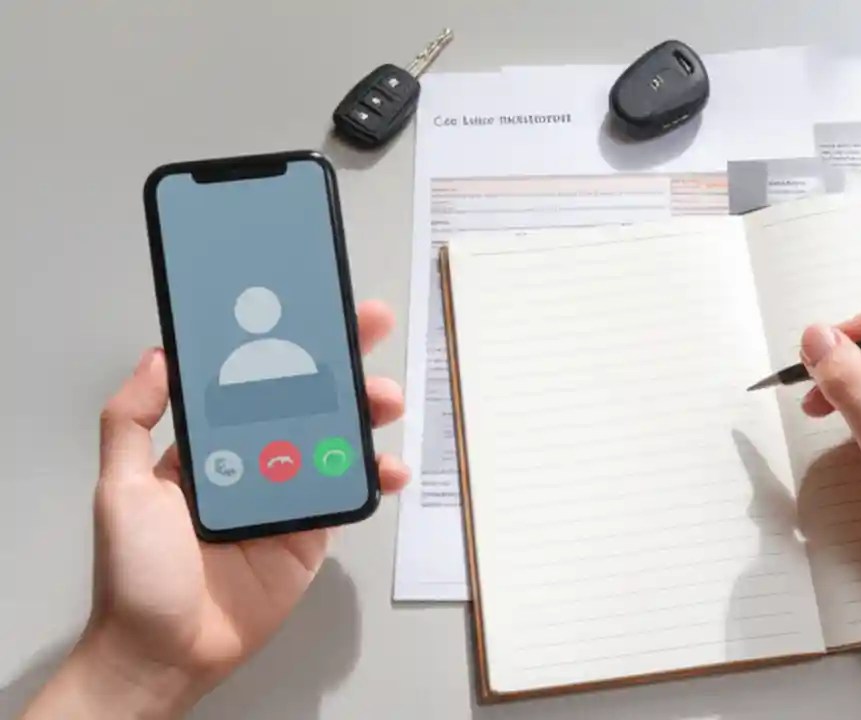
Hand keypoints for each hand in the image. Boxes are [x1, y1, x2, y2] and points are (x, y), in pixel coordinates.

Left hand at [25, 301, 407, 718]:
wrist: (167, 653)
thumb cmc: (136, 572)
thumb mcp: (118, 489)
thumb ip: (131, 422)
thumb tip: (158, 355)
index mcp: (209, 442)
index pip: (250, 376)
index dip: (281, 338)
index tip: (306, 303)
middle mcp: (253, 458)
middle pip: (304, 397)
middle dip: (339, 358)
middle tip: (368, 324)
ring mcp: (288, 492)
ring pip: (336, 438)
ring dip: (366, 411)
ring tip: (384, 399)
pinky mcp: (313, 530)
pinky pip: (349, 493)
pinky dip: (376, 477)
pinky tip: (390, 467)